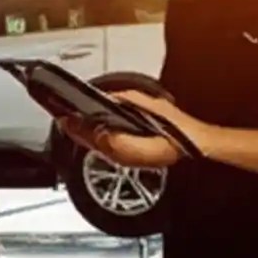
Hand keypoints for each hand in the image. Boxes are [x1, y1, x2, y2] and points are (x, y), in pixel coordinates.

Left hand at [57, 91, 213, 168]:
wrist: (195, 144)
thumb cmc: (178, 127)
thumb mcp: (152, 106)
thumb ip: (127, 100)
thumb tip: (109, 97)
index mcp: (126, 144)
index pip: (92, 135)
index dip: (76, 126)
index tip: (64, 116)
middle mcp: (123, 156)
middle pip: (91, 144)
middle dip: (75, 131)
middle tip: (62, 118)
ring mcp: (127, 161)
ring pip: (97, 149)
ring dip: (83, 137)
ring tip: (71, 124)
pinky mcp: (131, 160)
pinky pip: (107, 151)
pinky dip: (96, 142)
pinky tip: (91, 134)